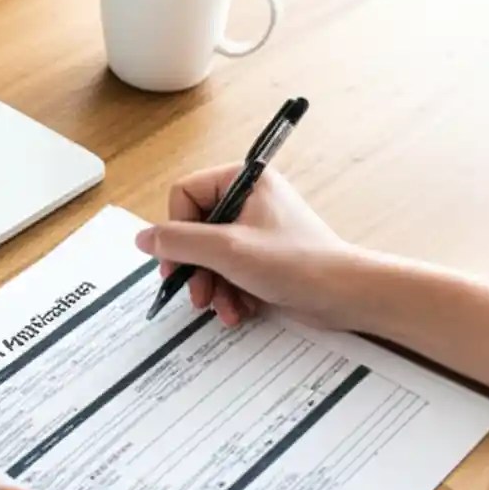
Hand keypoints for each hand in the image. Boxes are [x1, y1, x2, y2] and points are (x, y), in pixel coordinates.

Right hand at [135, 165, 356, 328]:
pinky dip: (228, 292)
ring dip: (211, 286)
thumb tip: (144, 238)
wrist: (345, 296)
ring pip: (209, 255)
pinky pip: (228, 270)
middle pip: (194, 229)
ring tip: (221, 306)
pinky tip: (239, 309)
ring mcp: (255, 229)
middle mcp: (248, 199)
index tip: (178, 260)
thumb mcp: (228, 250)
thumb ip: (179, 242)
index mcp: (243, 180)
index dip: (176, 230)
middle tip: (195, 292)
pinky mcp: (263, 256)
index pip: (184, 194)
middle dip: (194, 267)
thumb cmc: (298, 263)